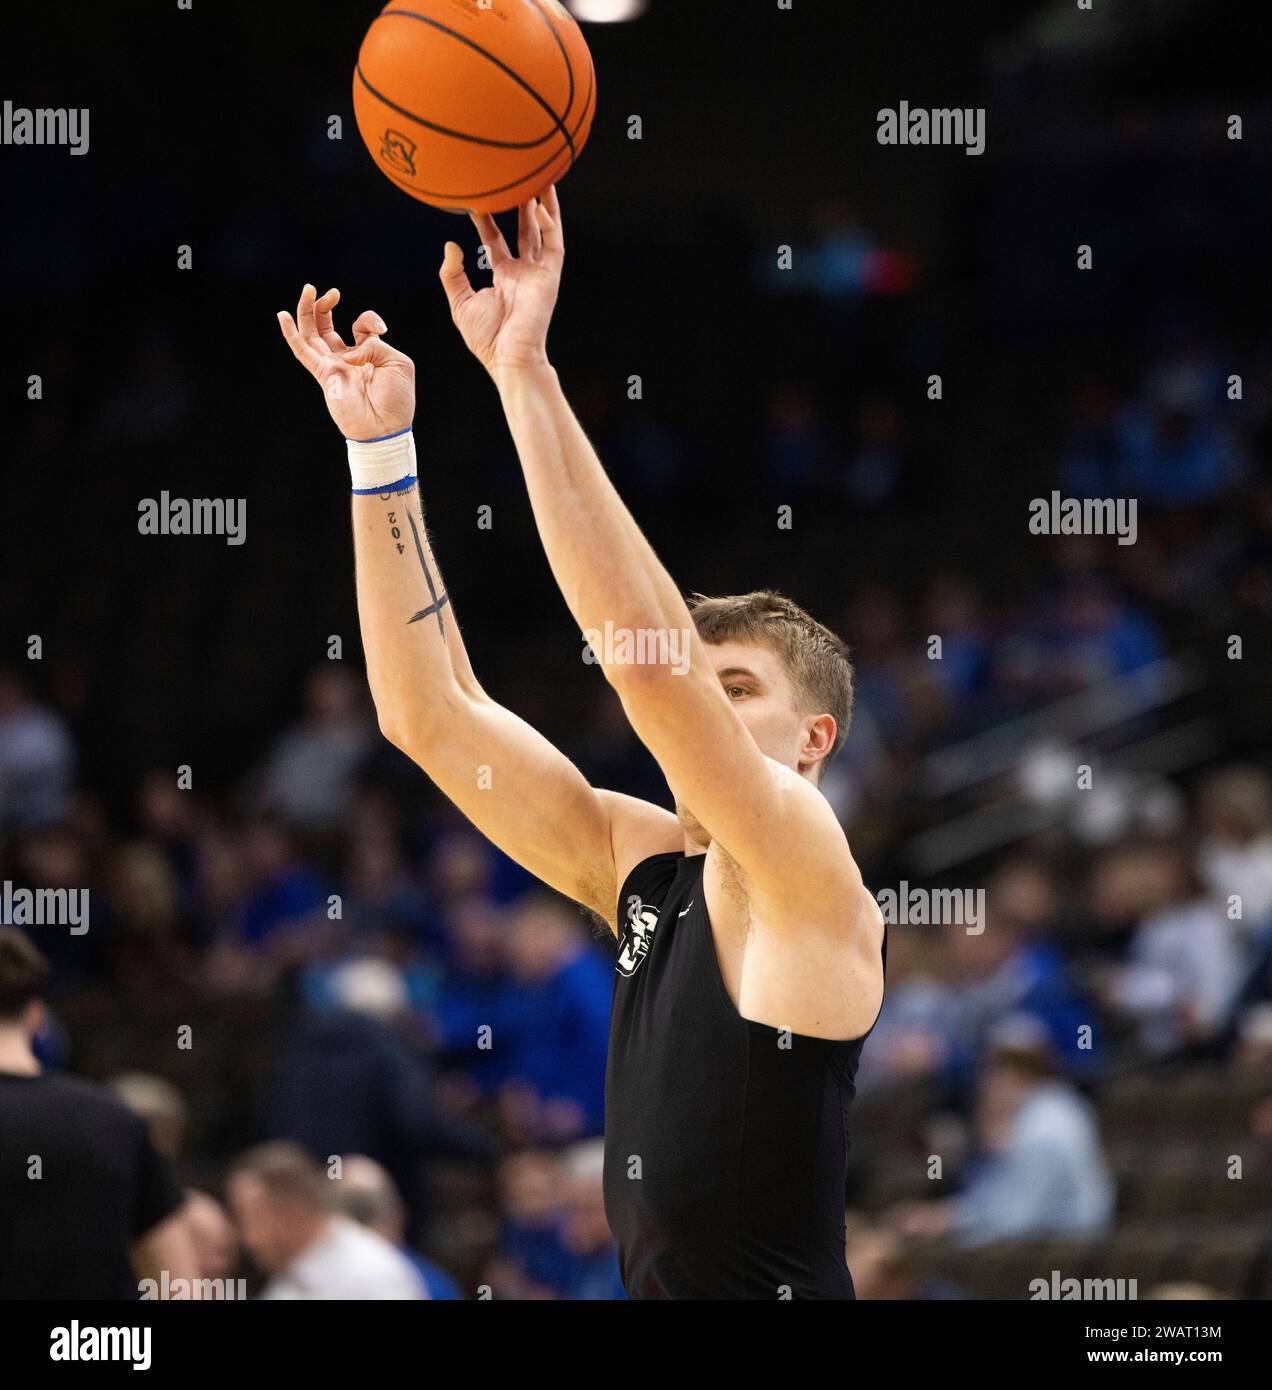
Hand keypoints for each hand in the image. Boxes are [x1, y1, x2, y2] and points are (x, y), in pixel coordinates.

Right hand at [277, 284, 414, 440]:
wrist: (386, 428)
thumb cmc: (397, 400)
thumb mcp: (397, 362)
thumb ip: (374, 344)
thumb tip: (351, 347)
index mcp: (368, 355)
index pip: (360, 327)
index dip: (368, 320)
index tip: (378, 329)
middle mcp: (347, 359)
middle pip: (326, 326)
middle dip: (326, 306)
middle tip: (332, 293)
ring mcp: (333, 366)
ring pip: (311, 334)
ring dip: (307, 311)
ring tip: (309, 290)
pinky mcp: (323, 375)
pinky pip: (302, 352)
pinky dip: (291, 334)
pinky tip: (282, 316)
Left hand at [439, 184, 564, 379]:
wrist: (508, 357)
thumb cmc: (486, 338)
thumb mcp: (460, 301)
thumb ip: (453, 273)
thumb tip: (452, 244)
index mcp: (502, 276)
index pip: (495, 240)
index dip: (487, 219)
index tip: (476, 198)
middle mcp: (522, 271)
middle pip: (524, 230)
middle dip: (521, 205)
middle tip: (515, 178)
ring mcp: (538, 272)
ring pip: (544, 231)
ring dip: (543, 206)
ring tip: (541, 178)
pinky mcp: (550, 276)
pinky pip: (553, 245)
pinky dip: (549, 224)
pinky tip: (540, 205)